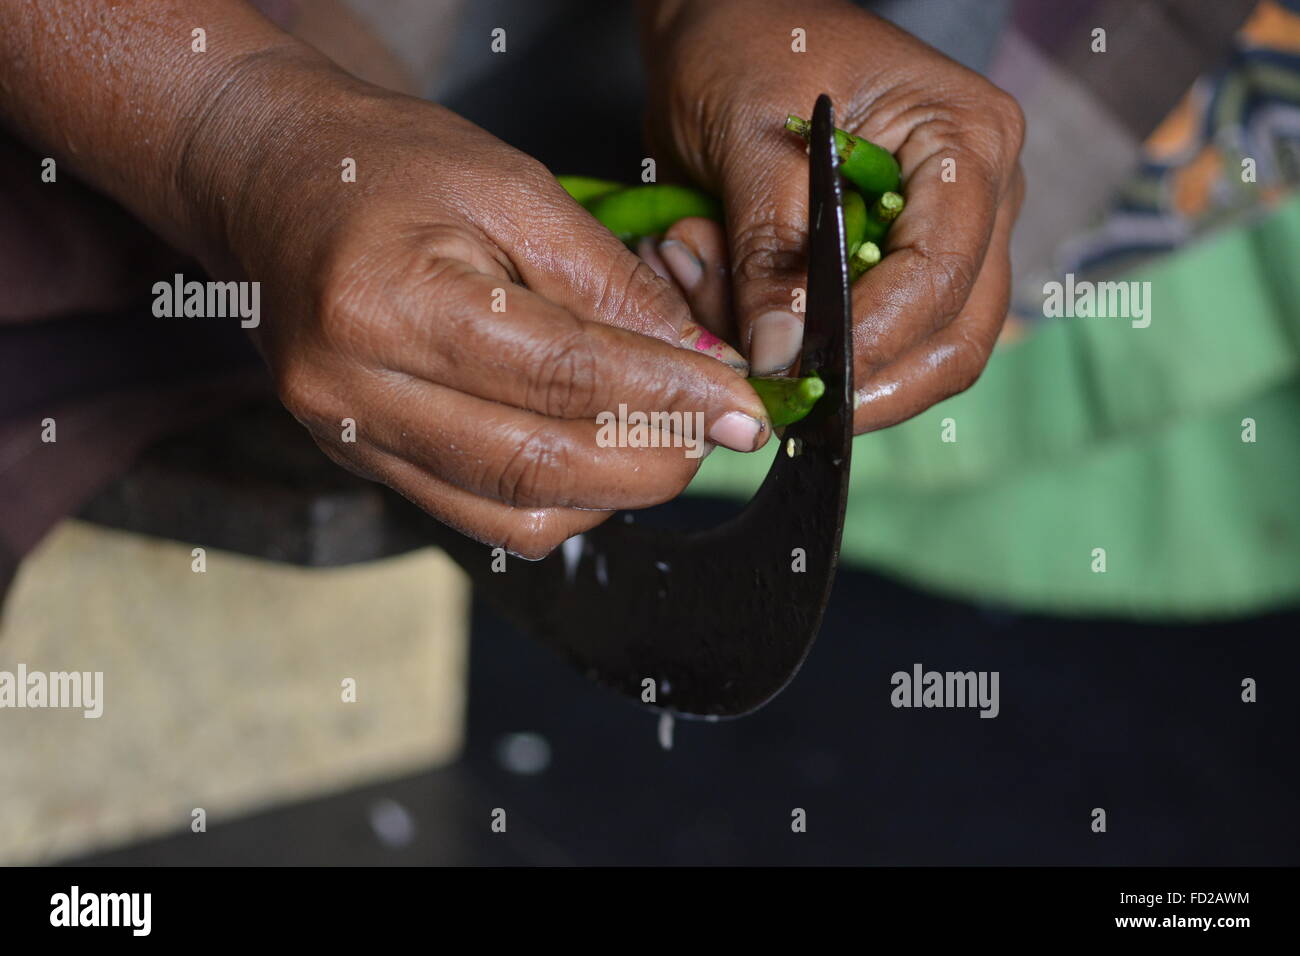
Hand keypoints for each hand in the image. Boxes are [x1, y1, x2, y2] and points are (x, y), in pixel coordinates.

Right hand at [193, 62, 770, 557]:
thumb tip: (705, 364)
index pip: (562, 375)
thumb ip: (613, 284)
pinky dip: (561, 499)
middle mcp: (356, 392)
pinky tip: (594, 452)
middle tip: (718, 430)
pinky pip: (482, 518)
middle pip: (541, 466)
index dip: (670, 398)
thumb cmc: (388, 167)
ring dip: (614, 490)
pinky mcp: (363, 464)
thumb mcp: (515, 189)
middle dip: (657, 459)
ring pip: (517, 516)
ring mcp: (352, 441)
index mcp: (388, 301)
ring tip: (660, 434)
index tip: (746, 409)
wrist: (274, 185)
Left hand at [642, 0, 1025, 431]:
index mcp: (966, 141)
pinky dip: (817, 352)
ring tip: (756, 349)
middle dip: (870, 383)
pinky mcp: (902, 267)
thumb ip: (770, 247)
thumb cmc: (744, 46)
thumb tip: (782, 355)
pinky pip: (881, 342)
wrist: (726, 22)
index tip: (798, 376)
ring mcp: (949, 238)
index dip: (875, 339)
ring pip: (925, 353)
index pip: (943, 273)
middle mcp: (979, 198)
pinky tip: (756, 326)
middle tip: (789, 408)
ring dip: (840, 373)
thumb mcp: (748, 138)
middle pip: (956, 335)